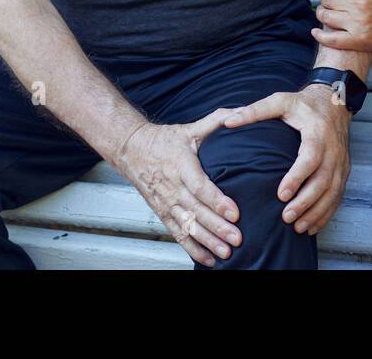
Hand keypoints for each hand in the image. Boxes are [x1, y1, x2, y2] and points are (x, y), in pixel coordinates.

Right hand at [115, 110, 242, 266]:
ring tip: (226, 252)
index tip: (235, 212)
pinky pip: (178, 235)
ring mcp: (166, 203)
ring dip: (207, 242)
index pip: (200, 186)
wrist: (131, 150)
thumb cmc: (164, 140)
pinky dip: (192, 249)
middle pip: (196, 211)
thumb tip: (240, 112)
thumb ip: (215, 121)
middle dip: (217, 227)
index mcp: (181, 166)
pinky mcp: (162, 214)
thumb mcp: (189, 129)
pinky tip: (208, 260)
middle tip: (237, 238)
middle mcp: (173, 188)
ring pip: (188, 227)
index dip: (217, 200)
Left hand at [222, 85, 350, 235]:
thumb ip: (255, 111)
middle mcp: (333, 149)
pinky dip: (326, 213)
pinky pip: (338, 195)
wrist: (334, 101)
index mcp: (317, 131)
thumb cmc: (304, 104)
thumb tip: (228, 122)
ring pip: (333, 192)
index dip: (297, 177)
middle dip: (306, 202)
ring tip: (297, 227)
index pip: (310, 158)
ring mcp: (341, 162)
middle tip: (286, 217)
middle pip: (323, 181)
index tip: (280, 194)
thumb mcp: (280, 101)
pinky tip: (312, 226)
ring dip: (316, 212)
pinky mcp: (343, 171)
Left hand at [313, 0, 371, 53]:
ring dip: (322, 13)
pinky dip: (320, 36)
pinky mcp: (357, 41)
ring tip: (326, 13)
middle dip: (327, 0)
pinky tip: (316, 32)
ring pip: (326, 16)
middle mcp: (359, 4)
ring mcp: (357, 24)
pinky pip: (331, 39)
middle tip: (332, 3)